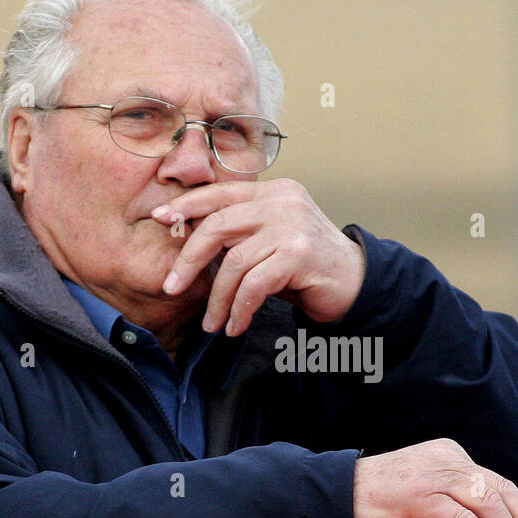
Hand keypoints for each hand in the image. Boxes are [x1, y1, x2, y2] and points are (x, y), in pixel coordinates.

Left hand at [153, 179, 365, 334]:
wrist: (356, 284)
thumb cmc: (306, 268)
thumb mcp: (270, 242)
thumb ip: (240, 234)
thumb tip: (187, 241)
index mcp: (272, 192)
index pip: (220, 193)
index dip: (187, 206)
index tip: (161, 219)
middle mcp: (282, 202)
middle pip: (218, 226)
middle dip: (189, 260)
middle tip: (172, 287)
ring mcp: (292, 226)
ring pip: (234, 262)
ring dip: (218, 299)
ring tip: (212, 323)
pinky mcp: (300, 255)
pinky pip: (254, 285)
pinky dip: (240, 309)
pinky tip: (235, 326)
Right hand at [353, 438, 517, 517]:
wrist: (335, 490)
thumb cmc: (380, 502)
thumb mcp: (424, 494)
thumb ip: (454, 502)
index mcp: (451, 456)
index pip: (499, 484)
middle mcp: (448, 460)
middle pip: (501, 490)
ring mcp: (433, 474)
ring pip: (486, 501)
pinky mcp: (418, 493)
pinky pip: (460, 517)